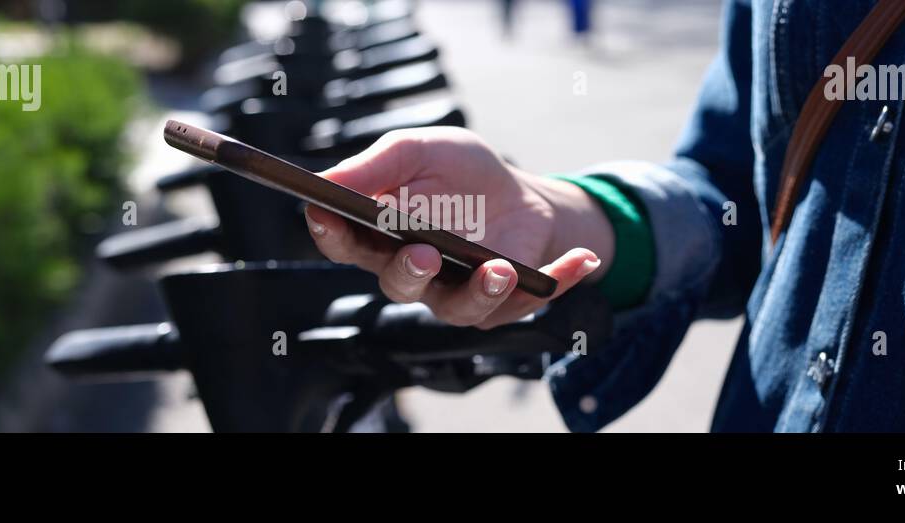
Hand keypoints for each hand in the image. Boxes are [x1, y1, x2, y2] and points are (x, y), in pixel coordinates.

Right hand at [304, 127, 614, 328]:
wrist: (522, 196)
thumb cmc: (462, 174)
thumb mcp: (421, 151)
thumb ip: (377, 165)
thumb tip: (327, 179)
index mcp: (382, 238)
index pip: (346, 244)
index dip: (331, 233)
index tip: (323, 214)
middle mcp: (415, 273)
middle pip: (398, 285)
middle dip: (409, 272)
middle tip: (423, 252)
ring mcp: (458, 294)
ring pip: (460, 308)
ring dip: (480, 292)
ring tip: (499, 270)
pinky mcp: (503, 304)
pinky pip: (527, 302)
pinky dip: (556, 280)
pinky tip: (581, 261)